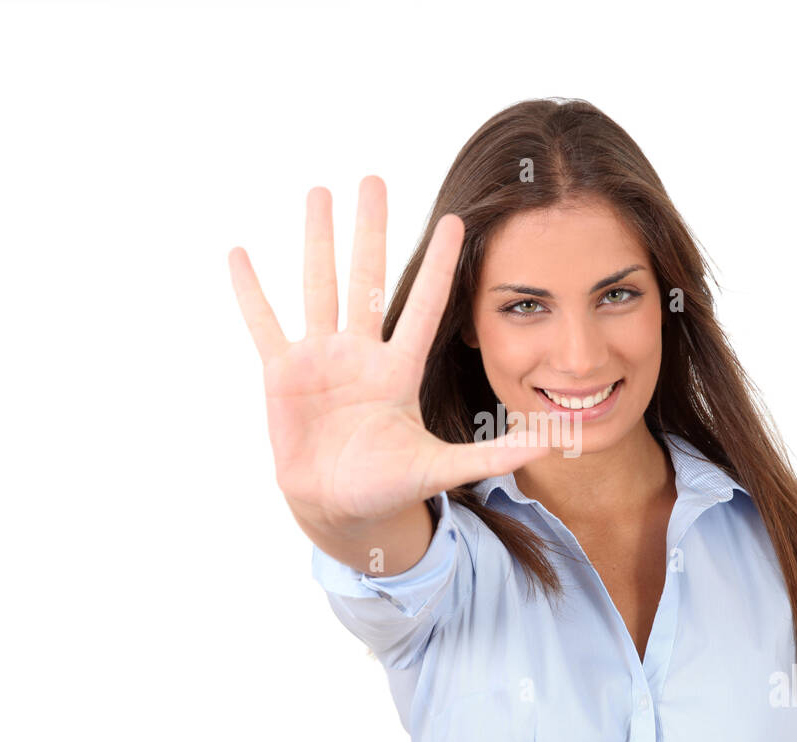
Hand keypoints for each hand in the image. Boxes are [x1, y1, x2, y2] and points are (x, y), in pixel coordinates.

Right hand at [228, 176, 546, 534]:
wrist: (340, 508)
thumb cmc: (390, 486)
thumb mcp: (442, 468)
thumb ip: (494, 454)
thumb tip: (556, 442)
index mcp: (399, 370)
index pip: (426, 305)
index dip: (442, 266)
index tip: (458, 220)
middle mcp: (360, 353)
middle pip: (366, 279)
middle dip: (370, 230)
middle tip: (373, 179)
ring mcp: (319, 359)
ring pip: (318, 286)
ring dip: (316, 241)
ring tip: (318, 193)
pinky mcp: (282, 374)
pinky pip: (263, 324)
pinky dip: (250, 291)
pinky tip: (240, 255)